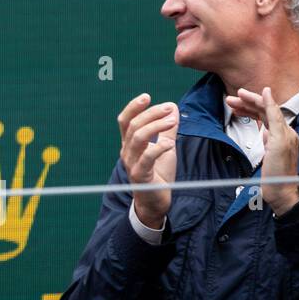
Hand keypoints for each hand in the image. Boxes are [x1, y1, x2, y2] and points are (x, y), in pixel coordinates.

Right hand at [118, 93, 178, 228]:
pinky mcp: (140, 175)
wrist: (155, 202)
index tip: (147, 97)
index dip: (133, 107)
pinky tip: (169, 144)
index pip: (126, 120)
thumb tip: (172, 108)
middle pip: (133, 126)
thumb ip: (167, 130)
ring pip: (138, 138)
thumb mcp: (165, 149)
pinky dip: (158, 148)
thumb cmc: (158, 174)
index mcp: (129, 144)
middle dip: (150, 113)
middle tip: (168, 108)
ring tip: (172, 121)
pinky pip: (146, 157)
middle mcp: (127, 151)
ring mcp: (132, 163)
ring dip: (155, 126)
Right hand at [227, 87, 298, 215]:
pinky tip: (246, 119)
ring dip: (247, 111)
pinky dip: (251, 121)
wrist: (280, 192)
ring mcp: (276, 140)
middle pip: (263, 112)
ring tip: (232, 106)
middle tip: (230, 99)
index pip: (268, 108)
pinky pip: (261, 128)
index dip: (254, 99)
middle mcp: (281, 133)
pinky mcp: (270, 148)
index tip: (240, 93)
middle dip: (247, 103)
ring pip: (261, 119)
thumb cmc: (280, 171)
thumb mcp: (277, 140)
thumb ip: (273, 116)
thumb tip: (268, 94)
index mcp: (285, 130)